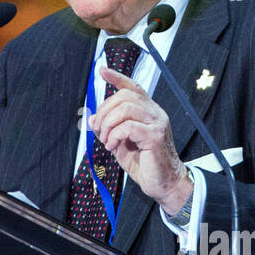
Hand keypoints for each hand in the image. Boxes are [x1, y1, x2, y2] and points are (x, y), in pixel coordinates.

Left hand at [91, 66, 192, 215]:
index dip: (117, 78)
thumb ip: (108, 128)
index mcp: (148, 111)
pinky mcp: (155, 136)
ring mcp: (157, 123)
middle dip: (104, 111)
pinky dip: (114, 136)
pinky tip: (112, 146)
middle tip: (98, 129)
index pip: (133, 88)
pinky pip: (128, 127)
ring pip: (125, 109)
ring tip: (106, 140)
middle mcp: (155, 113)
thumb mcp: (120, 143)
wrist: (163, 184)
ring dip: (108, 124)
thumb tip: (91, 117)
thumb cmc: (144, 164)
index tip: (102, 71)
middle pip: (124, 97)